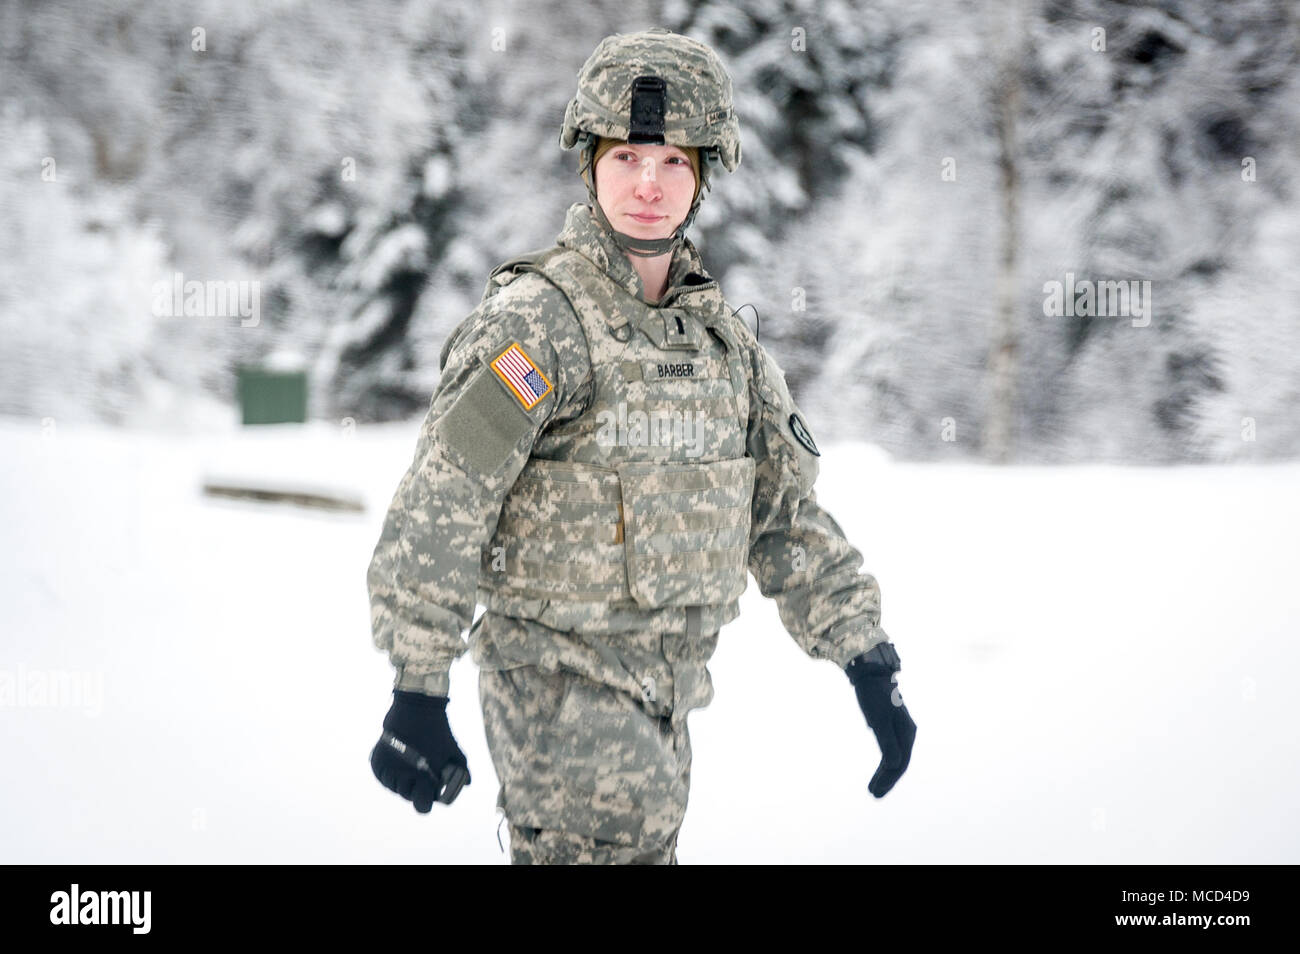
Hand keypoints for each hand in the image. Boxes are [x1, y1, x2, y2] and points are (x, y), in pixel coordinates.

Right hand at [369, 690, 470, 810]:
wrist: (416, 707)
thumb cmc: (438, 731)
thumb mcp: (454, 750)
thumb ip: (462, 770)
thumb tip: (468, 784)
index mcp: (422, 777)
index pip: (422, 806)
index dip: (426, 803)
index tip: (429, 796)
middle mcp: (402, 777)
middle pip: (407, 796)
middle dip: (415, 789)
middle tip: (422, 776)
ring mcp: (387, 769)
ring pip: (393, 787)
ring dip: (401, 782)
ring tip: (410, 767)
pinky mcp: (376, 761)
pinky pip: (382, 776)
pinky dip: (388, 773)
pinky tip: (398, 763)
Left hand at [846, 644, 915, 797]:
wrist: (870, 673)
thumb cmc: (874, 695)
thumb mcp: (879, 719)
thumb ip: (887, 742)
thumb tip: (896, 766)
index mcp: (907, 732)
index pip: (900, 763)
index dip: (889, 779)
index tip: (875, 792)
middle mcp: (907, 733)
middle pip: (899, 763)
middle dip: (887, 780)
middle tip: (874, 795)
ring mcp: (899, 730)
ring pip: (894, 757)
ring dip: (885, 773)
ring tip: (873, 789)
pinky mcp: (890, 726)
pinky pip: (889, 749)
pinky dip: (883, 761)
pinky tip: (878, 770)